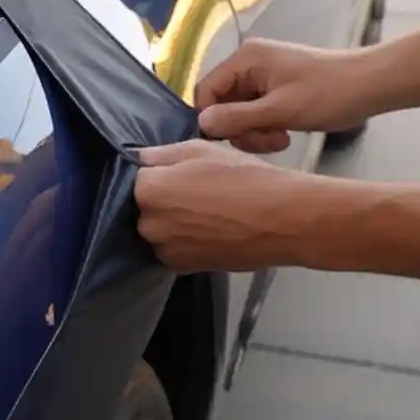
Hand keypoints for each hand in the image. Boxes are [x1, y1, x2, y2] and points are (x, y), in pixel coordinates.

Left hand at [135, 140, 324, 272]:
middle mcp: (149, 224)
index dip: (160, 174)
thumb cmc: (244, 177)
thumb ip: (162, 153)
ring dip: (172, 222)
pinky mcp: (183, 269)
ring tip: (206, 213)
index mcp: (148, 190)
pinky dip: (185, 241)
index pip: (137, 178)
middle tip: (196, 193)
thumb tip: (140, 157)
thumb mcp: (201, 150)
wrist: (282, 220)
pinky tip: (210, 230)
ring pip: (159, 231)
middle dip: (163, 200)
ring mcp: (165, 250)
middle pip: (144, 208)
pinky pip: (173, 250)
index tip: (180, 174)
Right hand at [196, 39, 378, 152]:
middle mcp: (249, 63)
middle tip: (267, 140)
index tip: (232, 140)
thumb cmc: (328, 94)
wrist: (371, 85)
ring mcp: (263, 76)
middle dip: (240, 128)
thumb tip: (201, 124)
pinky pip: (256, 112)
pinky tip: (285, 133)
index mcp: (245, 59)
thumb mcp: (280, 110)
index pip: (206, 91)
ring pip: (239, 112)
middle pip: (222, 104)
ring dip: (255, 132)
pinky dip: (266, 127)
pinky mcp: (276, 89)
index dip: (212, 119)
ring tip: (280, 138)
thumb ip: (238, 118)